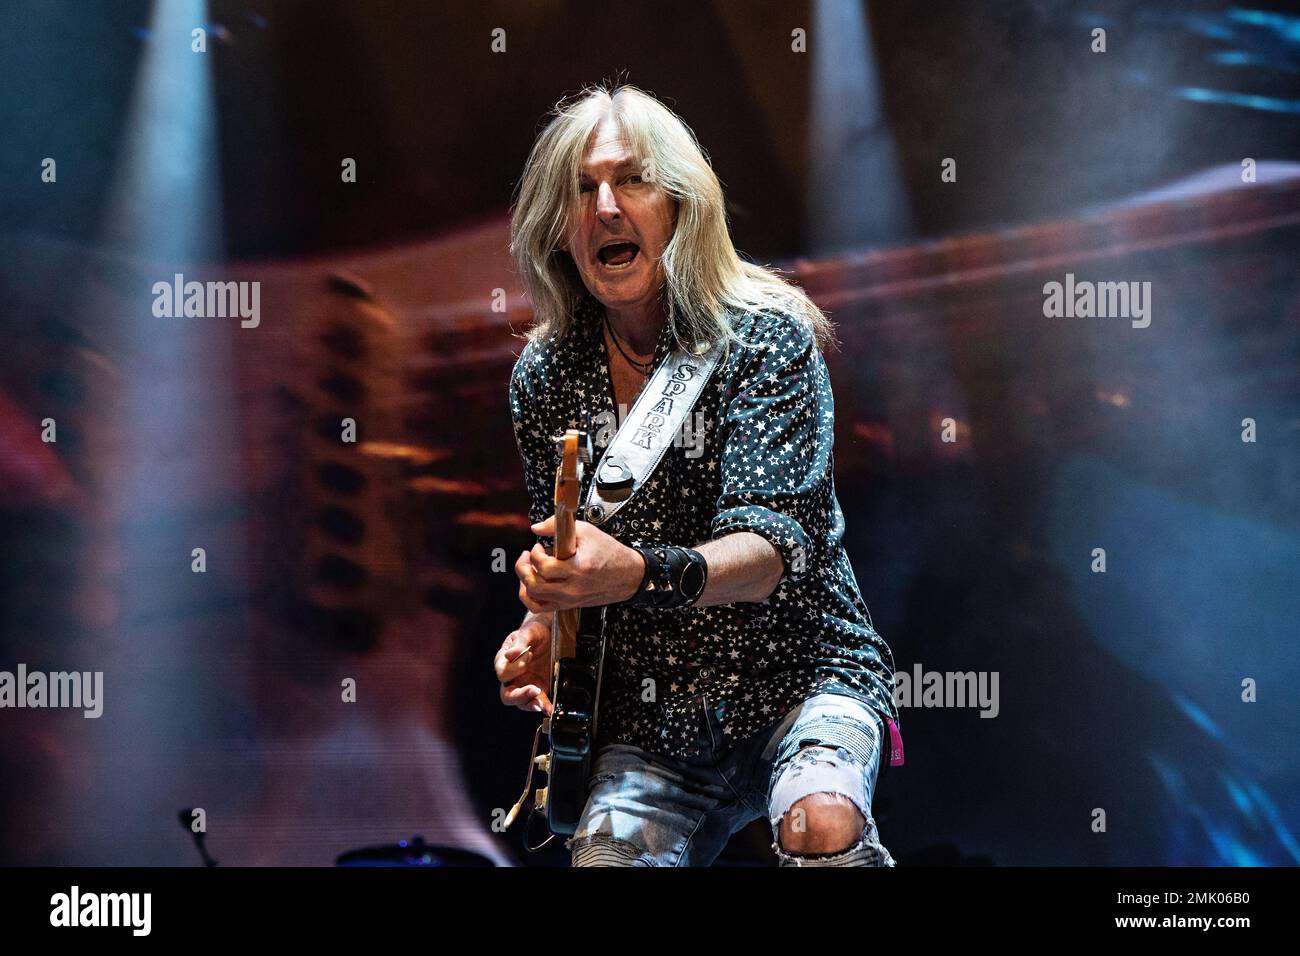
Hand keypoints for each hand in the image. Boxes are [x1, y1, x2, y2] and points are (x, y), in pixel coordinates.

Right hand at [494, 616, 552, 714]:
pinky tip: (549, 709)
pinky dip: (543, 706)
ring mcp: (524, 684)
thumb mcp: (529, 632)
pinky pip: (538, 702)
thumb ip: (520, 642)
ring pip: (520, 703)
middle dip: (520, 696)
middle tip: (534, 689)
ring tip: (541, 704)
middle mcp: (511, 677)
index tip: (529, 656)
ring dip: (531, 704)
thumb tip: (510, 654)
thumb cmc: (534, 631)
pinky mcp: (538, 688)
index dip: (515, 668)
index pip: (503, 673)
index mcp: (503, 661)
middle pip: (507, 695)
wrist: (549, 633)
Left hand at [515, 515, 644, 612]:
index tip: (539, 546)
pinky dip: (529, 597)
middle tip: (527, 556)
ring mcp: (569, 600)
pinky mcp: (568, 605)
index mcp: (578, 568)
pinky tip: (531, 584)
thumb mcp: (587, 531)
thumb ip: (557, 526)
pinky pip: (540, 608)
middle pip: (534, 584)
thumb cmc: (609, 552)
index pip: (544, 566)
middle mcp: (572, 588)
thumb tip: (536, 528)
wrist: (627, 575)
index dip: (535, 554)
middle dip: (523, 567)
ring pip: (533, 598)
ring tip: (528, 568)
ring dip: (524, 581)